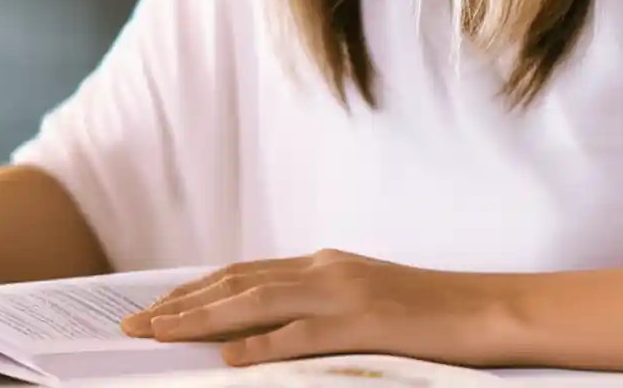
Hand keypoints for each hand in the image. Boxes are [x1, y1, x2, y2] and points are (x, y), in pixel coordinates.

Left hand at [120, 249, 502, 366]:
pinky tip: (230, 359)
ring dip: (201, 319)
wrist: (489, 310)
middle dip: (179, 303)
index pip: (241, 273)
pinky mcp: (366, 322)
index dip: (193, 290)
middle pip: (235, 283)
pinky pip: (304, 334)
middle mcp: (324, 270)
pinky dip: (262, 345)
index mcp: (321, 264)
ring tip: (160, 334)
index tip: (153, 307)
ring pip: (256, 302)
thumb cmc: (427, 313)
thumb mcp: (361, 299)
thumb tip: (259, 331)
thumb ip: (313, 306)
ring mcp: (344, 293)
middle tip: (134, 324)